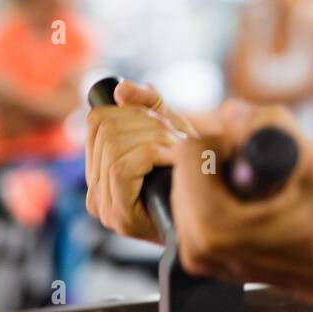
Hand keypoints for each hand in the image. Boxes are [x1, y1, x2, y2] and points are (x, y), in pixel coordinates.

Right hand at [85, 80, 206, 241]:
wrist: (216, 222)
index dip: (130, 109)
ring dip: (154, 137)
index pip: (97, 121)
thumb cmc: (193, 174)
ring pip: (114, 144)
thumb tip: (120, 90)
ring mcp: (104, 205)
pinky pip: (123, 167)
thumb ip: (147, 106)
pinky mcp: (119, 214)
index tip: (161, 117)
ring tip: (178, 147)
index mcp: (100, 170)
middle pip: (105, 128)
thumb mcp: (169, 132)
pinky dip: (152, 154)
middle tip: (176, 134)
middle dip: (147, 122)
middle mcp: (95, 190)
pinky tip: (173, 158)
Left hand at [169, 102, 312, 294]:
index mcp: (215, 224)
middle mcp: (197, 246)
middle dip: (220, 156)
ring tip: (258, 188)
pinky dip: (217, 194)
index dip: (227, 139)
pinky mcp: (202, 259)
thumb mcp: (310, 161)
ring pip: (187, 186)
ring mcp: (198, 256)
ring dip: (218, 174)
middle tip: (259, 168)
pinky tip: (249, 202)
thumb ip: (269, 125)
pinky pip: (194, 207)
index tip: (255, 150)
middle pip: (186, 168)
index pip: (192, 151)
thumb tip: (231, 110)